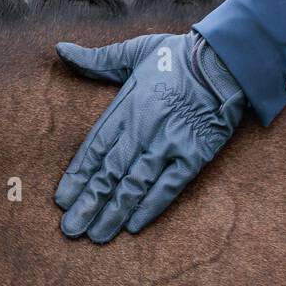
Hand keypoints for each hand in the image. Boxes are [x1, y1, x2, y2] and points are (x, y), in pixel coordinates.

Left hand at [54, 29, 246, 242]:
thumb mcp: (135, 50)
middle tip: (71, 230)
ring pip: (135, 185)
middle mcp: (143, 128)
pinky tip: (133, 225)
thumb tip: (61, 50)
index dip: (77, 176)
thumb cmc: (178, 55)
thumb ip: (98, 59)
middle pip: (110, 173)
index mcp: (127, 105)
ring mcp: (168, 143)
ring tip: (97, 235)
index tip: (62, 200)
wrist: (225, 60)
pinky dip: (150, 207)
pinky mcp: (193, 155)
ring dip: (114, 212)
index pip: (95, 148)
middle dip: (89, 203)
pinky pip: (168, 187)